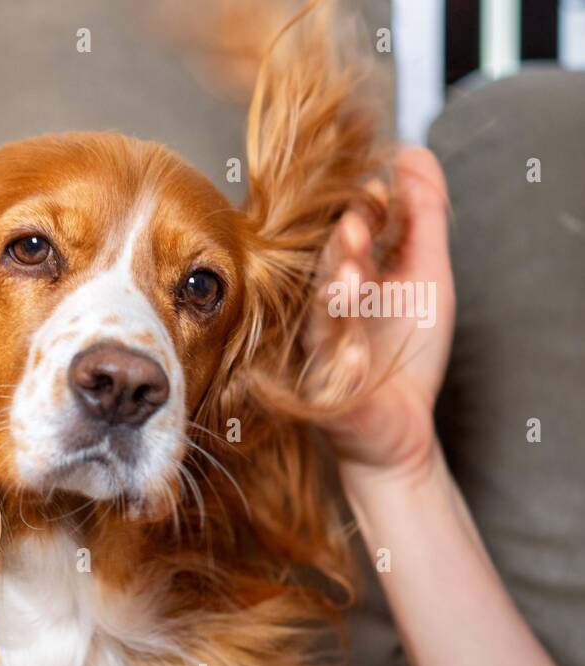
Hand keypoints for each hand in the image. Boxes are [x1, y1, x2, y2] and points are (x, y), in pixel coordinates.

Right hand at [306, 147, 455, 483]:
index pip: (346, 232)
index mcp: (346, 276)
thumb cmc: (407, 353)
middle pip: (325, 269)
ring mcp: (320, 350)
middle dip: (342, 248)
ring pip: (320, 320)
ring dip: (335, 299)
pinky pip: (329, 378)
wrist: (401, 428)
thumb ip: (424, 216)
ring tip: (353, 283)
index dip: (363, 210)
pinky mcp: (323, 394)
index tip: (381, 189)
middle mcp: (326, 308)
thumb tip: (414, 153)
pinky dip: (345, 366)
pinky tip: (359, 355)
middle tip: (358, 224)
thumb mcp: (429, 275)